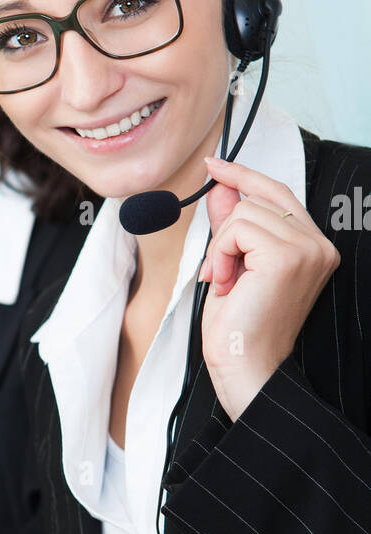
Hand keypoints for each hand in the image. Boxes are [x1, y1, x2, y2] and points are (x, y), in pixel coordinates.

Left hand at [198, 156, 339, 420]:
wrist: (245, 367)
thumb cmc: (238, 329)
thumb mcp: (232, 266)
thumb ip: (232, 227)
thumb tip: (222, 189)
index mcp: (313, 248)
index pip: (278, 194)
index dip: (245, 177)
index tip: (214, 165)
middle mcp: (318, 245)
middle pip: (257, 200)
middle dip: (225, 232)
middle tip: (219, 273)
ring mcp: (307, 249)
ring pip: (243, 213)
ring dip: (220, 247)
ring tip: (225, 282)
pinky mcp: (288, 256)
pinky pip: (237, 228)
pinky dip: (220, 253)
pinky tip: (225, 282)